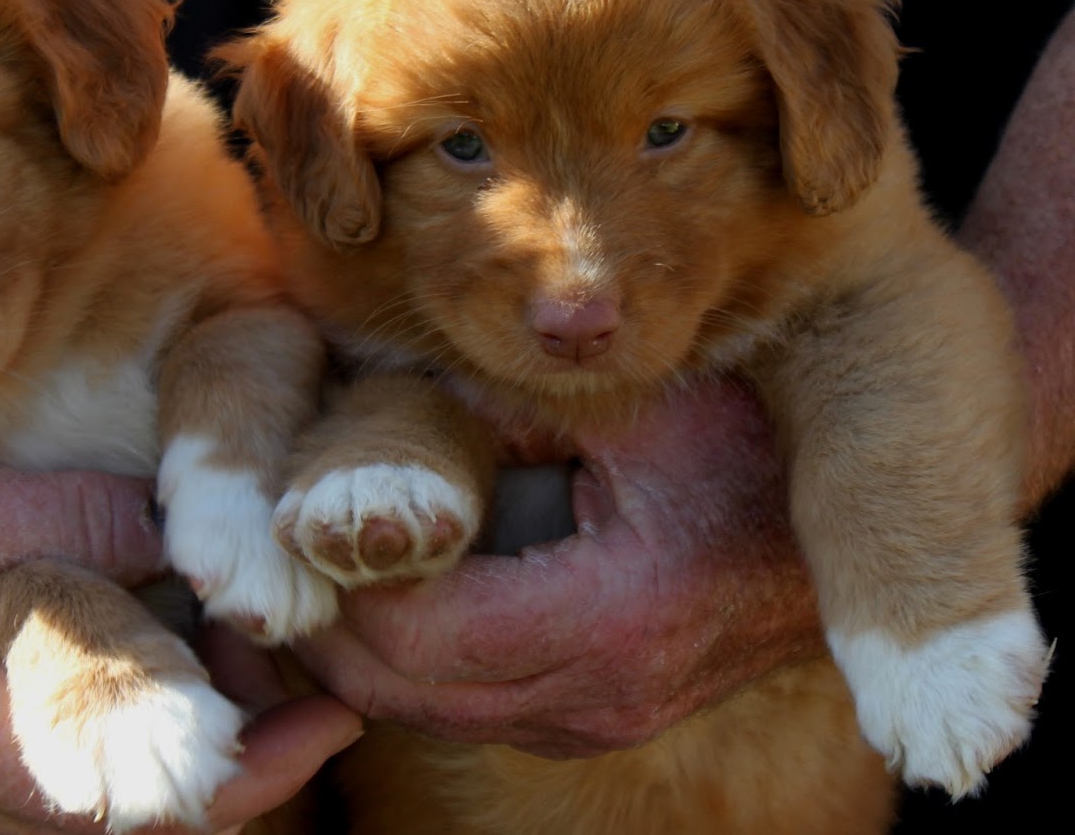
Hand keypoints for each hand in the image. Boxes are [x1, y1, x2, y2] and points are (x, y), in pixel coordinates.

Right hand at [0, 443, 356, 832]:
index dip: (252, 766)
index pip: (141, 798)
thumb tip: (196, 524)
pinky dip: (134, 719)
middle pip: (138, 812)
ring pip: (107, 793)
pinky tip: (172, 653)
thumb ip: (81, 520)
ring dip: (190, 732)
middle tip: (312, 668)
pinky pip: (68, 764)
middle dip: (239, 751)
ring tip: (253, 649)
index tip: (331, 712)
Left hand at [292, 378, 823, 757]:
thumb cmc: (741, 442)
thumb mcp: (623, 402)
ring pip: (433, 715)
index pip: (421, 636)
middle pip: (406, 695)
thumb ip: (497, 403)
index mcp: (611, 618)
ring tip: (308, 579)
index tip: (297, 522)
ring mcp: (604, 719)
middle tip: (273, 562)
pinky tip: (379, 604)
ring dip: (359, 658)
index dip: (343, 587)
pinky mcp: (602, 718)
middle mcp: (605, 697)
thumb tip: (371, 396)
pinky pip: (476, 710)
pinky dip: (410, 669)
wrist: (842, 523)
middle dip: (327, 634)